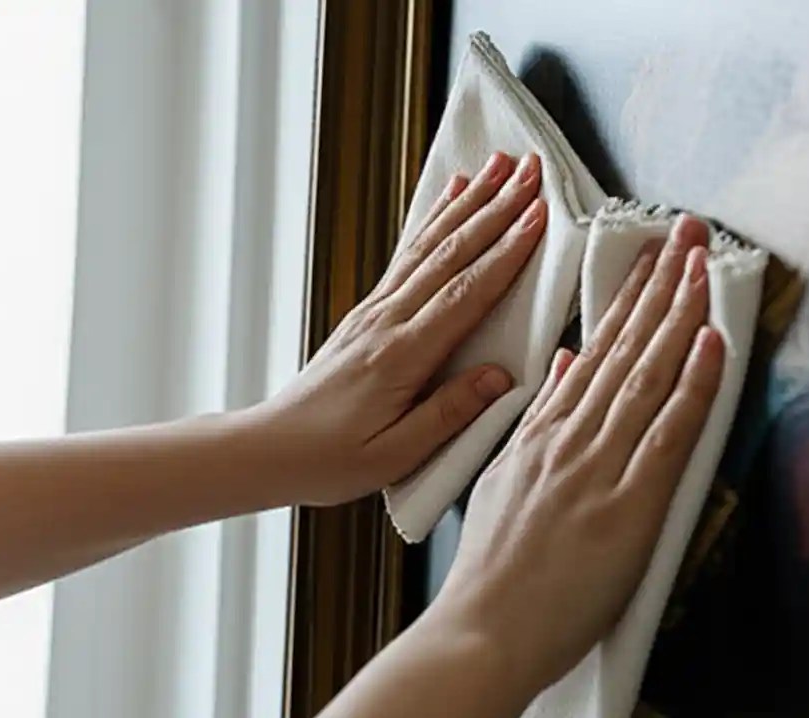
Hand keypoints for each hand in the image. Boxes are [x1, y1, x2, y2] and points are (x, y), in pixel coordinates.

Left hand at [255, 152, 546, 504]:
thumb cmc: (331, 460)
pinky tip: (450, 195)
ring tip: (501, 166)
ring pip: (429, 244)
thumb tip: (501, 377)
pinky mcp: (368, 311)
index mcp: (400, 357)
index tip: (537, 214)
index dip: (505, 252)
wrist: (270, 449)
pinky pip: (408, 255)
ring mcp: (375, 310)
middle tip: (532, 170)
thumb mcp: (395, 454)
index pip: (464, 293)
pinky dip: (433, 220)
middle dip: (496, 207)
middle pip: (451, 253)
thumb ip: (449, 413)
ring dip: (469, 201)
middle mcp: (387, 321)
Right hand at [429, 217, 725, 696]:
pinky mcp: (628, 506)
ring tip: (702, 261)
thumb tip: (567, 368)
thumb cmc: (494, 569)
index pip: (595, 348)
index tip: (651, 256)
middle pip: (625, 346)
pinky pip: (668, 432)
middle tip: (686, 230)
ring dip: (679, 312)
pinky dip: (692, 383)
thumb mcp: (505, 480)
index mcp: (543, 432)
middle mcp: (570, 438)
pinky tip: (711, 341)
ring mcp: (598, 468)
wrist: (482, 630)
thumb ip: (538, 422)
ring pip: (647, 374)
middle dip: (660, 282)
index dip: (628, 296)